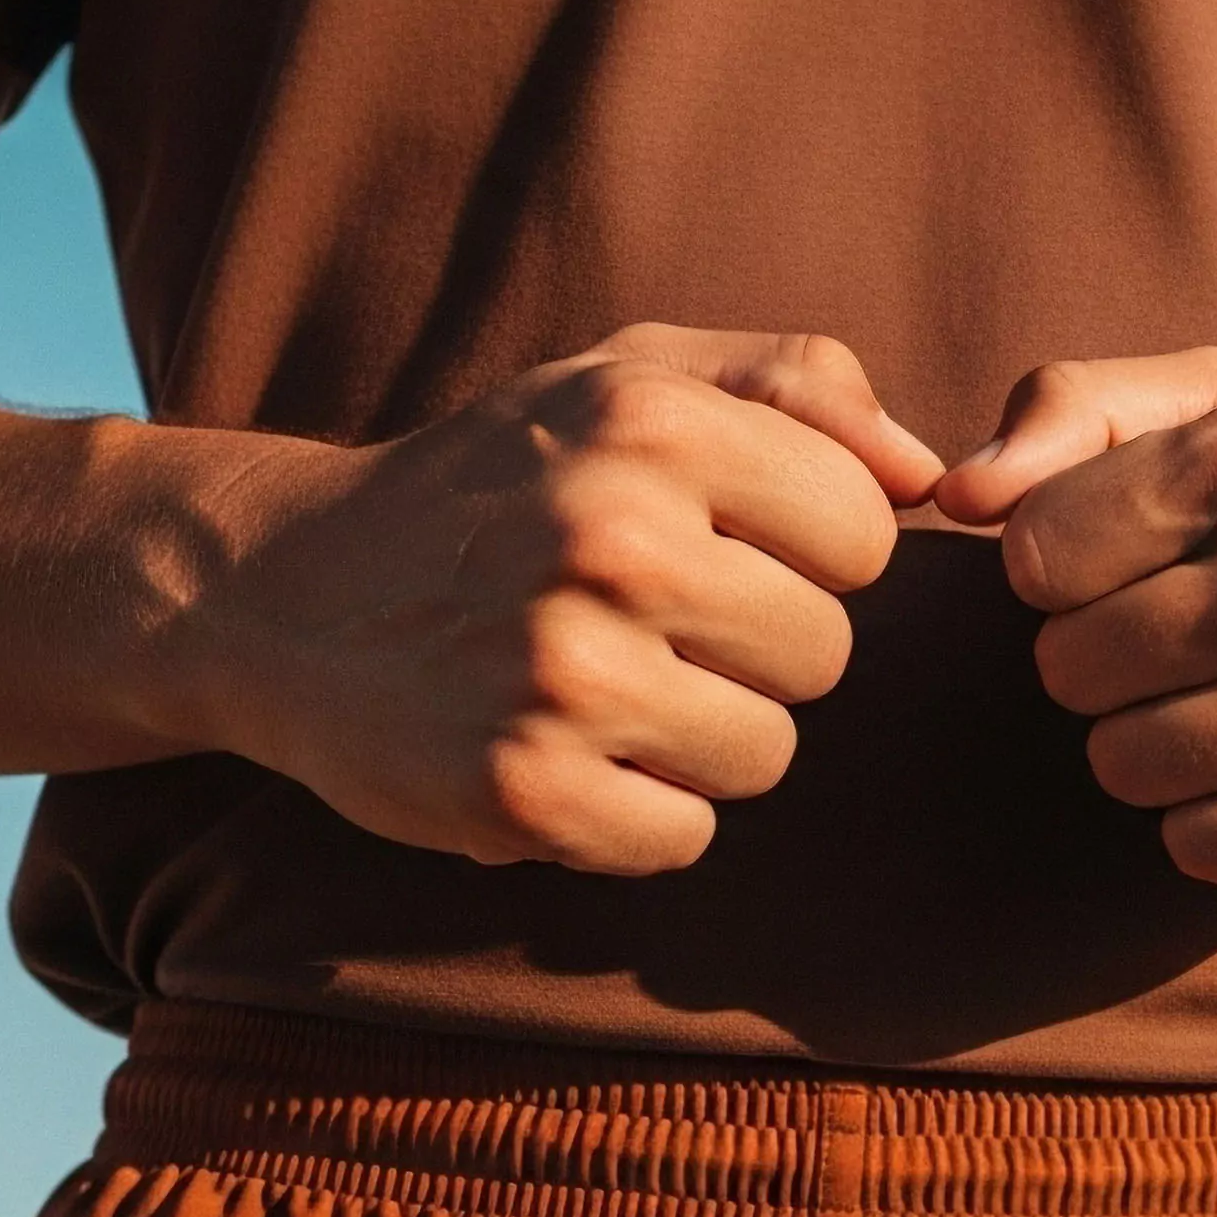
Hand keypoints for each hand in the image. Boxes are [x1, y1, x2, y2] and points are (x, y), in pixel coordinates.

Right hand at [205, 325, 943, 873]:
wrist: (285, 593)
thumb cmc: (494, 484)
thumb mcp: (625, 380)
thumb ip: (795, 385)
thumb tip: (931, 472)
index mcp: (650, 420)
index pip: (867, 529)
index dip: (807, 554)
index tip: (720, 550)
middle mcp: (609, 536)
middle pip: (825, 653)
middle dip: (756, 653)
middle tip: (647, 629)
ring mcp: (561, 670)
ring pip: (765, 754)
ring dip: (700, 740)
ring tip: (601, 691)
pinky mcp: (521, 792)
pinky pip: (683, 837)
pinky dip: (636, 817)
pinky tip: (563, 755)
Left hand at [927, 349, 1216, 884]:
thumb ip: (1076, 409)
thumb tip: (955, 495)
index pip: (1036, 553)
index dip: (1065, 566)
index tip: (1134, 559)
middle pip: (1068, 669)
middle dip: (1106, 657)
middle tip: (1193, 634)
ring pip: (1119, 766)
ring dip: (1154, 741)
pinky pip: (1194, 846)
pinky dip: (1216, 816)